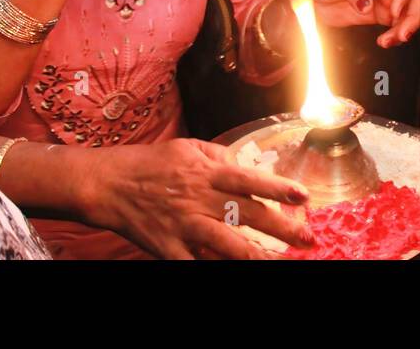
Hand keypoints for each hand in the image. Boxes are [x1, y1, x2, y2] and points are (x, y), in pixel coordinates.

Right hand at [79, 139, 314, 258]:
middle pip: (248, 215)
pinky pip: (197, 264)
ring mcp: (185, 226)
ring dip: (258, 256)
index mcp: (207, 172)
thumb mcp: (188, 147)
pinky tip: (236, 272)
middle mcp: (200, 199)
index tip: (304, 197)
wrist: (110, 184)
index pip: (250, 180)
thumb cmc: (151, 164)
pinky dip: (214, 268)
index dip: (279, 188)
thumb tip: (246, 163)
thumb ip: (219, 155)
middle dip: (283, 229)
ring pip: (228, 245)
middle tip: (309, 239)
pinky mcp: (169, 249)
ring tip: (281, 263)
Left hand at [302, 0, 419, 46]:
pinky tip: (385, 42)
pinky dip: (396, 34)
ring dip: (406, 27)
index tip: (395, 11)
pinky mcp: (381, 13)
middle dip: (414, 14)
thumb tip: (368, 6)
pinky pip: (397, 24)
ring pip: (410, 10)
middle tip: (403, 34)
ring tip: (390, 41)